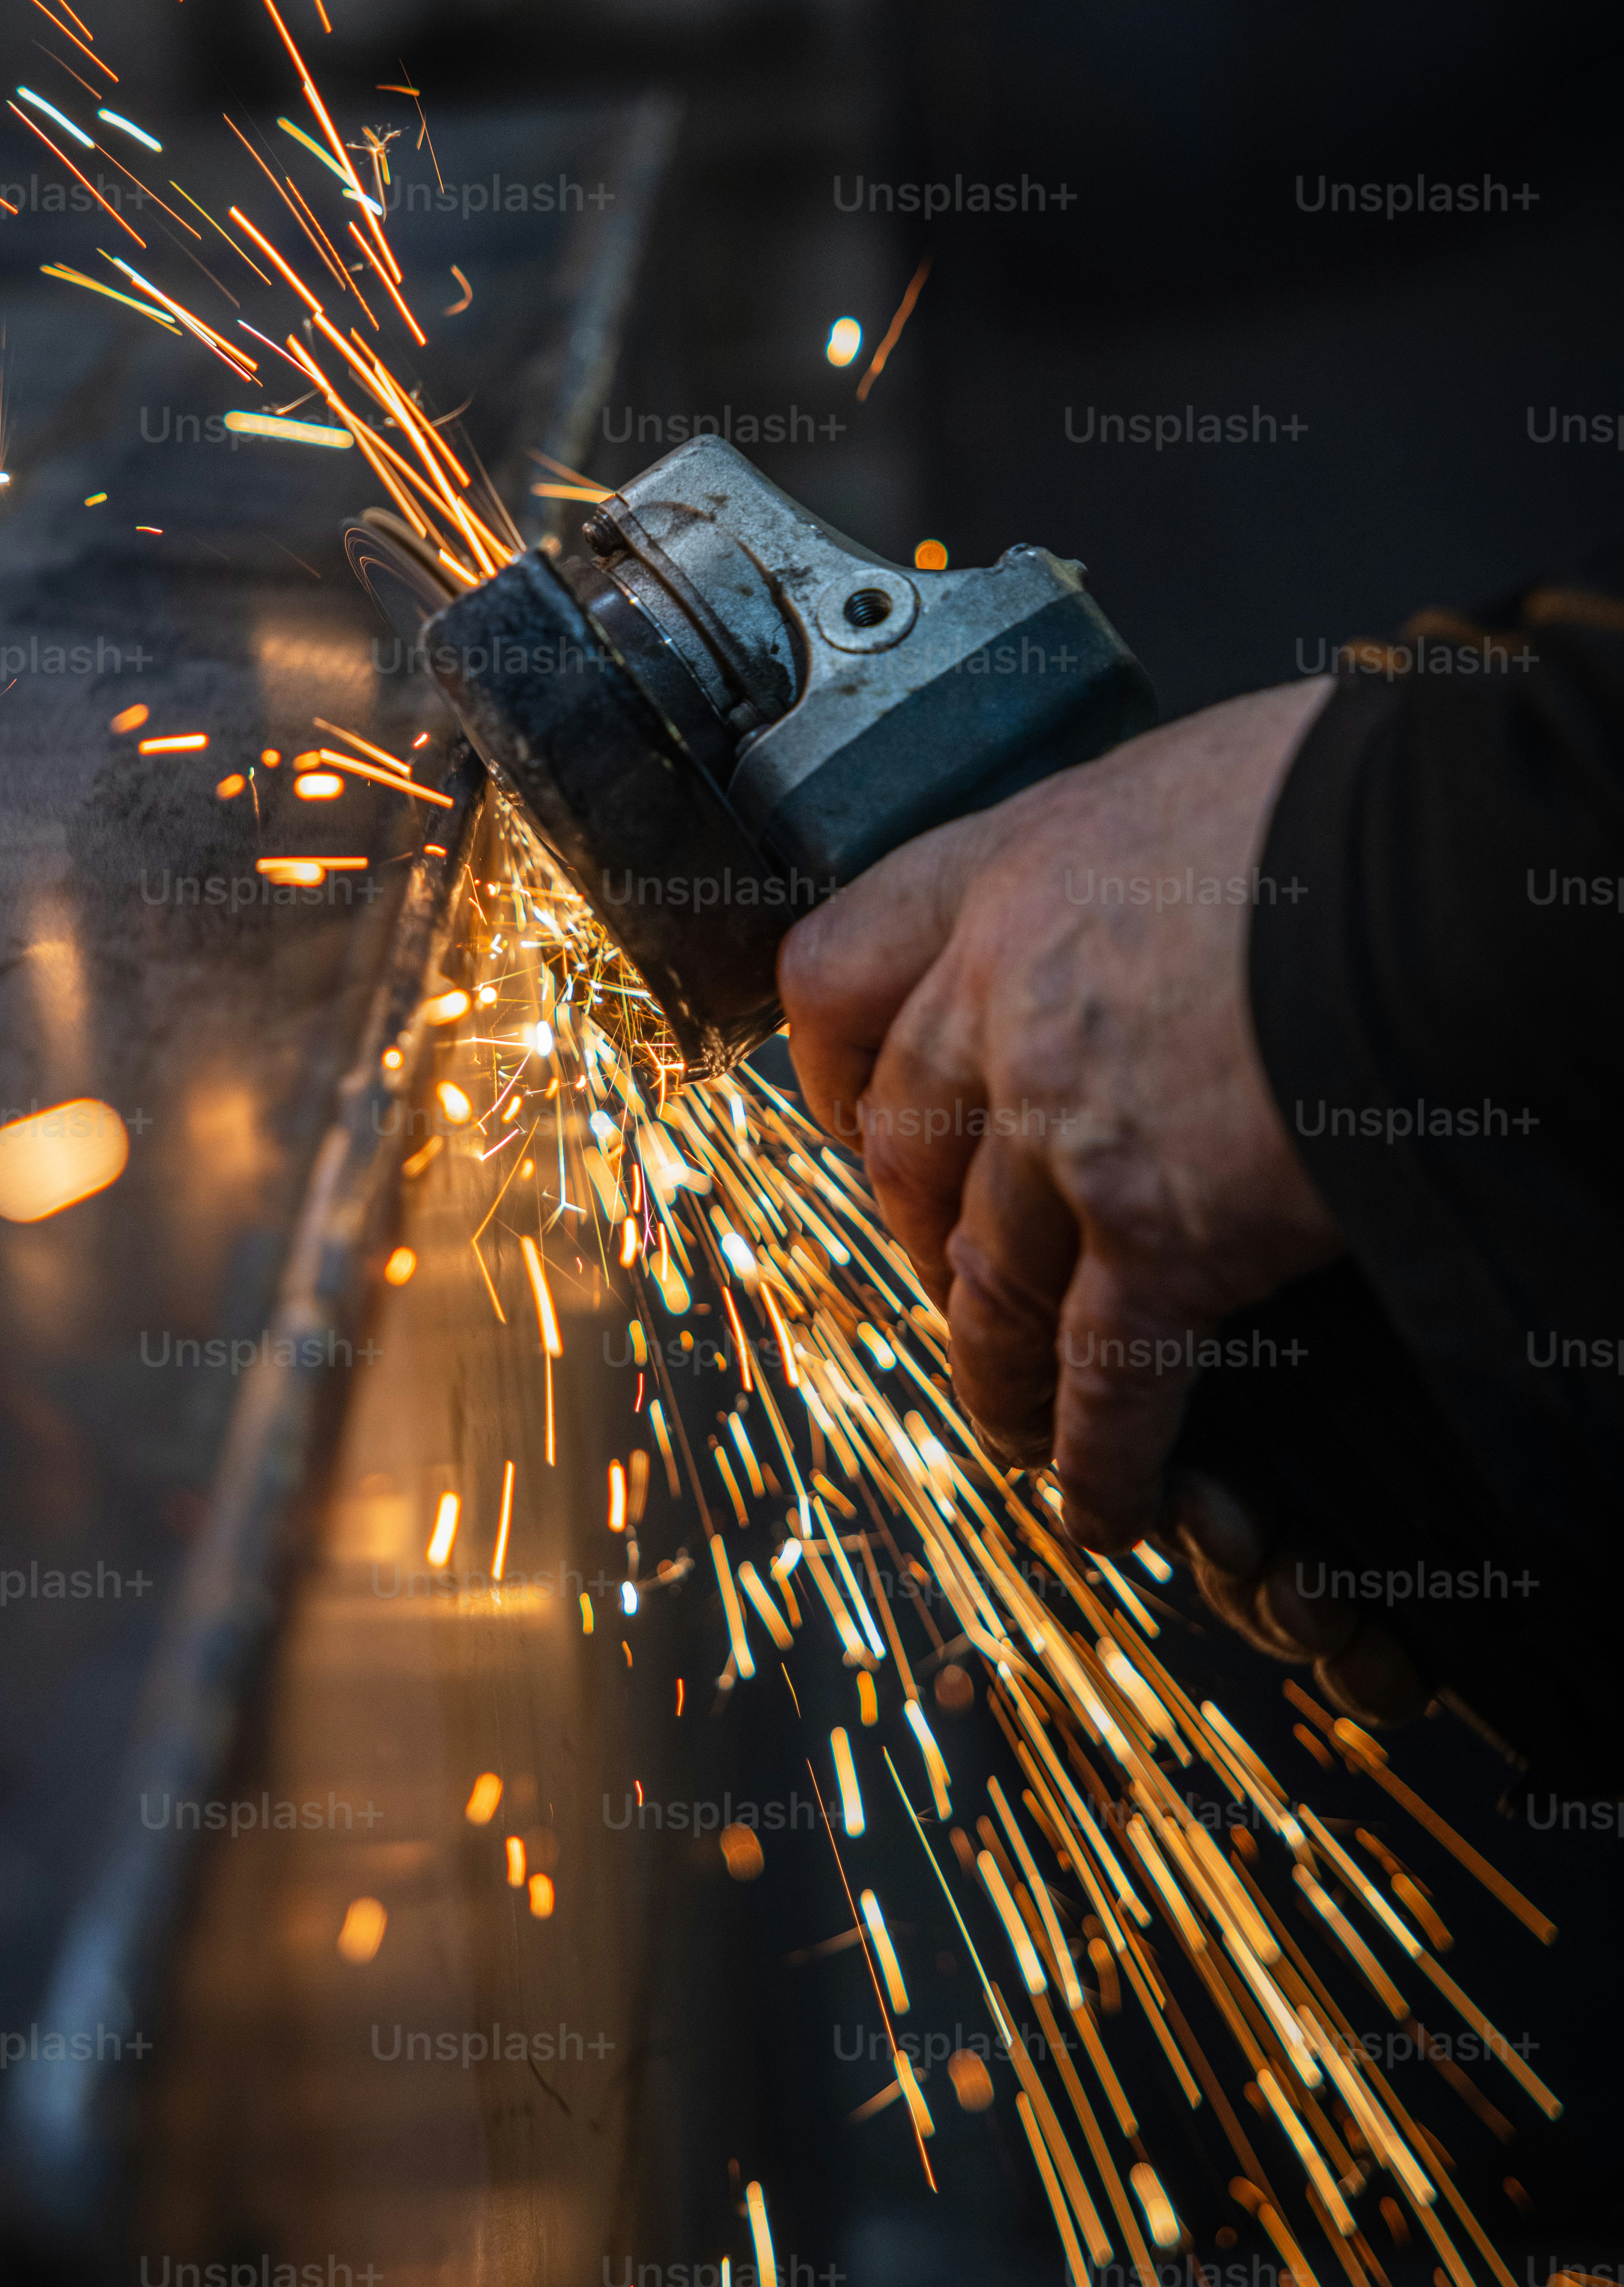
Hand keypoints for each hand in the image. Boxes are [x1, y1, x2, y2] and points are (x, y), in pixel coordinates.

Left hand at [778, 681, 1420, 1715]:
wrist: (1450, 856)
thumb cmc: (1362, 796)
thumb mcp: (1210, 780)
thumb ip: (1149, 864)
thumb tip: (1186, 895)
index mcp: (1014, 870)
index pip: (841, 968)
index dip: (836, 1065)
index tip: (853, 1118)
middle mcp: (1010, 998)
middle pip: (909, 1144)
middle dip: (918, 1230)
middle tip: (949, 1275)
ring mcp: (1072, 1124)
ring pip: (989, 1276)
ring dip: (993, 1364)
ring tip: (1011, 1419)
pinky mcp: (1165, 1231)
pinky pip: (1105, 1374)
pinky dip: (1097, 1455)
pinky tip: (1102, 1506)